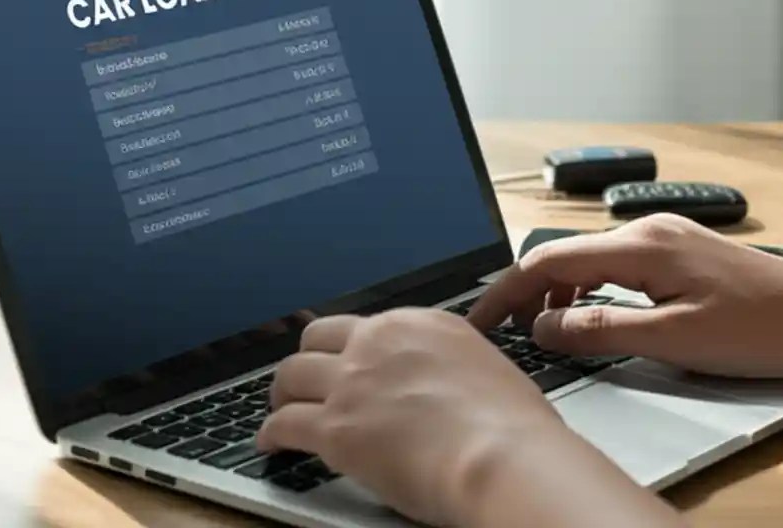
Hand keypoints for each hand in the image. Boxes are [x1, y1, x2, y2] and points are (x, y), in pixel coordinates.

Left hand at [258, 309, 573, 525]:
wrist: (504, 457)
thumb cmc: (512, 427)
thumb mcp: (484, 368)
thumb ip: (449, 366)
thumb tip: (442, 387)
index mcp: (419, 324)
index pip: (363, 325)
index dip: (346, 347)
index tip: (343, 362)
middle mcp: (379, 343)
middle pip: (316, 340)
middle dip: (306, 362)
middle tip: (303, 384)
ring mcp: (352, 383)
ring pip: (290, 376)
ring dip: (281, 395)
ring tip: (279, 412)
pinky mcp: (335, 428)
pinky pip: (283, 425)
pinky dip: (270, 435)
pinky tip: (270, 445)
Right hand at [469, 214, 782, 377]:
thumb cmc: (763, 329)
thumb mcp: (672, 339)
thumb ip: (600, 331)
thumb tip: (543, 328)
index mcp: (640, 246)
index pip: (547, 261)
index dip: (504, 293)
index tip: (478, 322)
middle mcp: (648, 230)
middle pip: (562, 255)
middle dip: (525, 291)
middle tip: (503, 332)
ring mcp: (666, 237)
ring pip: (589, 259)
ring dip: (559, 292)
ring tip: (546, 331)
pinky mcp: (680, 252)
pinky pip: (616, 264)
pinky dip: (590, 289)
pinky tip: (594, 316)